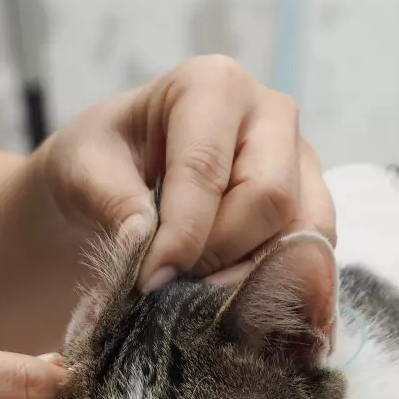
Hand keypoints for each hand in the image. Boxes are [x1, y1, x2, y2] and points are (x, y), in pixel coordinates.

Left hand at [33, 54, 334, 291]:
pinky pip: (316, 255)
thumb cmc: (105, 160)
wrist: (128, 173)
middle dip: (221, 254)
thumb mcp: (81, 165)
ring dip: (256, 277)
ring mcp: (302, 161)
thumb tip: (145, 241)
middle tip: (177, 288)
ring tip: (207, 304)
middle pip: (270, 196)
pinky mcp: (314, 204)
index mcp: (212, 85)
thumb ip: (109, 197)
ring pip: (303, 230)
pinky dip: (286, 289)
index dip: (182, 232)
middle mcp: (272, 114)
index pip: (206, 167)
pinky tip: (251, 313)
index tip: (151, 281)